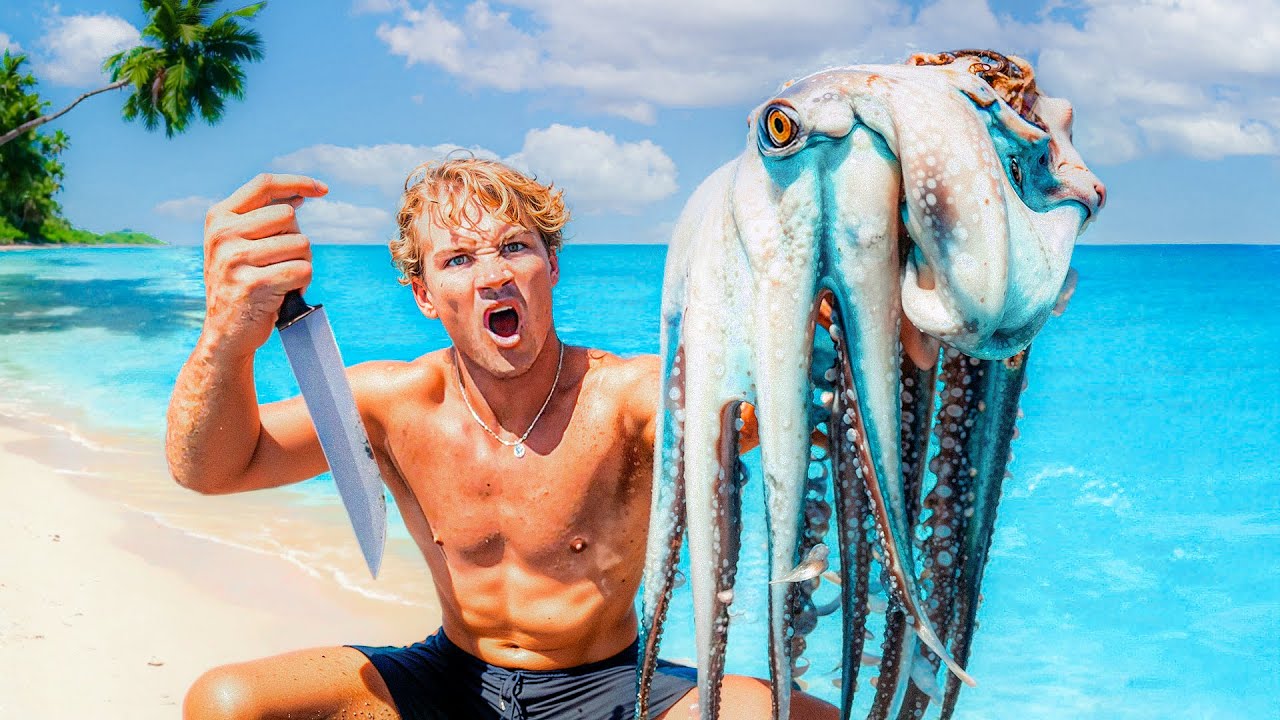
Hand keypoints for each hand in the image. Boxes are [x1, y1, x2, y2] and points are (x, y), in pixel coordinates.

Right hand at [200, 173, 327, 360]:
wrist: (225, 332)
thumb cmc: (241, 283)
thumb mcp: (239, 244)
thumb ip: (263, 219)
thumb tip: (300, 195)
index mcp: (219, 218)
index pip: (264, 185)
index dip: (298, 182)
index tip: (322, 190)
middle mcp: (222, 235)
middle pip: (288, 216)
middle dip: (298, 239)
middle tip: (285, 261)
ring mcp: (234, 260)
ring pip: (300, 244)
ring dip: (302, 263)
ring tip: (282, 280)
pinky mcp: (253, 285)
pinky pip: (302, 270)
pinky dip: (303, 282)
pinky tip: (286, 293)